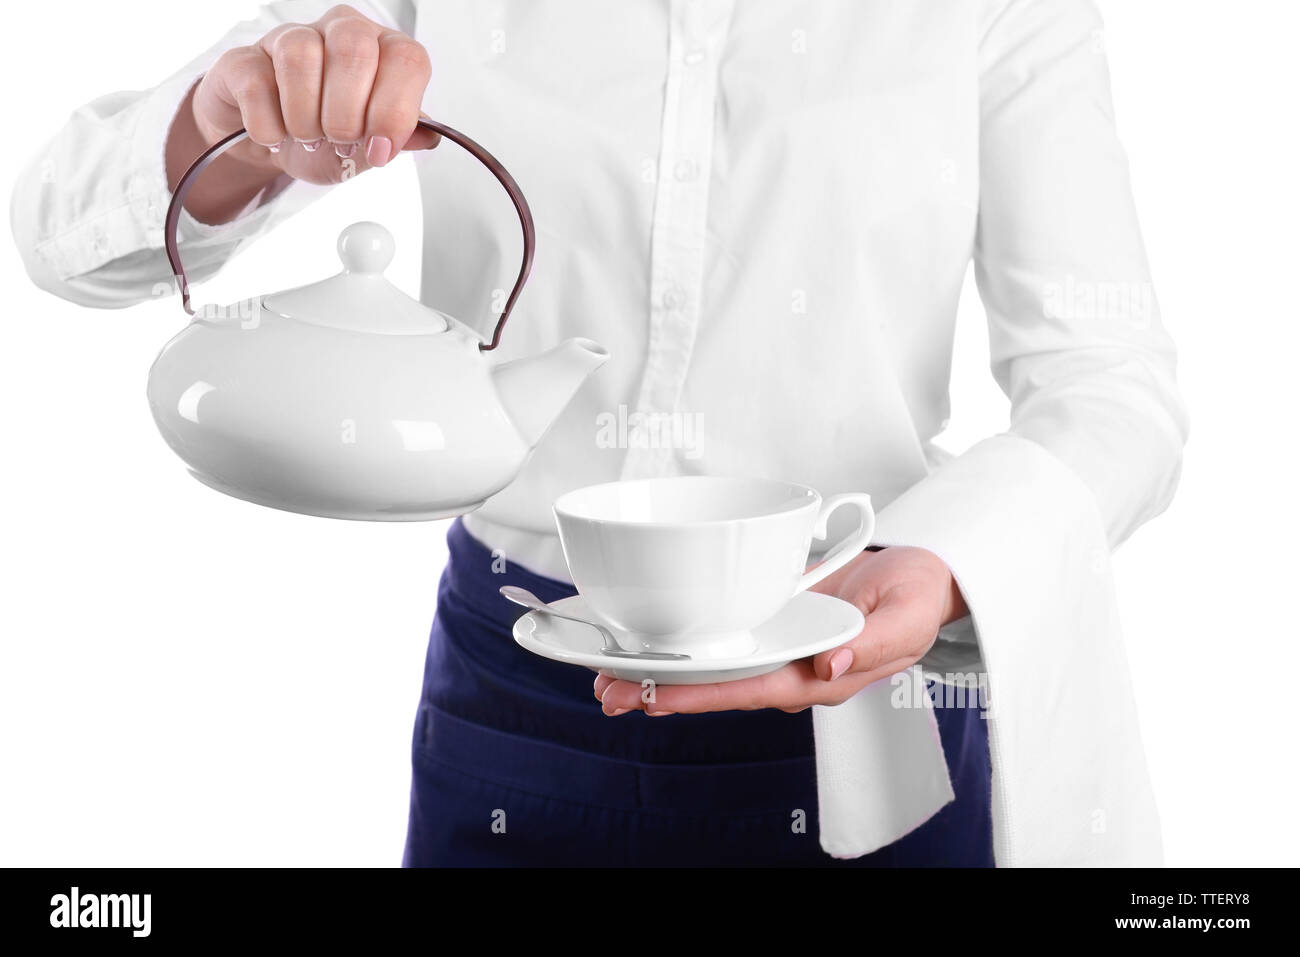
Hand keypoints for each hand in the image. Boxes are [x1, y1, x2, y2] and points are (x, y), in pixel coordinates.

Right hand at [168, 4, 438, 219]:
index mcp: (383, 52)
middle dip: (348, 113)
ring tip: (307, 138)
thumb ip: (401, 139)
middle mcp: (340, 33)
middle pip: (354, 48)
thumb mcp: (371, 147)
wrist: (274, 145)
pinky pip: (256, 82)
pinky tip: (276, 137)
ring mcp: (290, 38)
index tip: (381, 148)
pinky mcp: (245, 58)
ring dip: (305, 117)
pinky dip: (268, 124)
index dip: (396, 110)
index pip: (407, 59)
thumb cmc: (327, 138)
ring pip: (301, 56)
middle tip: (339, 141)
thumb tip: (427, 134)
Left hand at [594, 546, 967, 715]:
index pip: (749, 690)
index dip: (699, 696)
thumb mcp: (905, 617)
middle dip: (662, 691)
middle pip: (718, 688)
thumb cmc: (916, 595)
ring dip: (663, 673)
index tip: (654, 696)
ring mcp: (779, 649)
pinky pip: (723, 641)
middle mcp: (792, 669)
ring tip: (610, 677)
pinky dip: (685, 645)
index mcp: (822, 675)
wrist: (922, 573)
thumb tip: (825, 663)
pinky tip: (650, 644)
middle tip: (608, 691)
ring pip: (713, 669)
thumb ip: (870, 644)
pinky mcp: (772, 625)